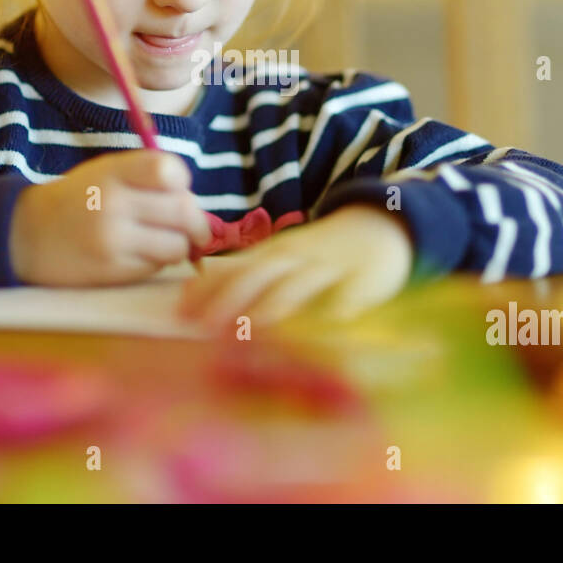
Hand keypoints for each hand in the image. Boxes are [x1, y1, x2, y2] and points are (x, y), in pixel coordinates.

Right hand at [10, 150, 211, 286]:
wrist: (24, 236)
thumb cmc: (76, 201)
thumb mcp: (104, 172)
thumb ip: (146, 177)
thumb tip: (195, 203)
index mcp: (112, 172)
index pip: (170, 170)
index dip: (183, 182)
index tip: (178, 190)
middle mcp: (113, 204)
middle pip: (184, 212)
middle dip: (195, 221)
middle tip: (191, 226)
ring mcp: (113, 241)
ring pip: (178, 245)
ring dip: (179, 245)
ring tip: (160, 240)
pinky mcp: (112, 271)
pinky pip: (158, 267)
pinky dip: (158, 261)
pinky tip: (139, 254)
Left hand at [177, 203, 413, 330]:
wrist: (381, 226)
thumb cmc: (321, 252)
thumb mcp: (282, 257)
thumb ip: (247, 275)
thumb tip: (197, 295)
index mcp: (274, 254)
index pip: (234, 268)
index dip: (207, 288)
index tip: (181, 309)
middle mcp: (296, 259)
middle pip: (257, 276)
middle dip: (228, 301)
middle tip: (203, 325)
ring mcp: (329, 270)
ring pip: (296, 288)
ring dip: (270, 309)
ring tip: (248, 331)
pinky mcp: (362, 284)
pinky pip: (345, 301)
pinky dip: (331, 315)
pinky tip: (314, 336)